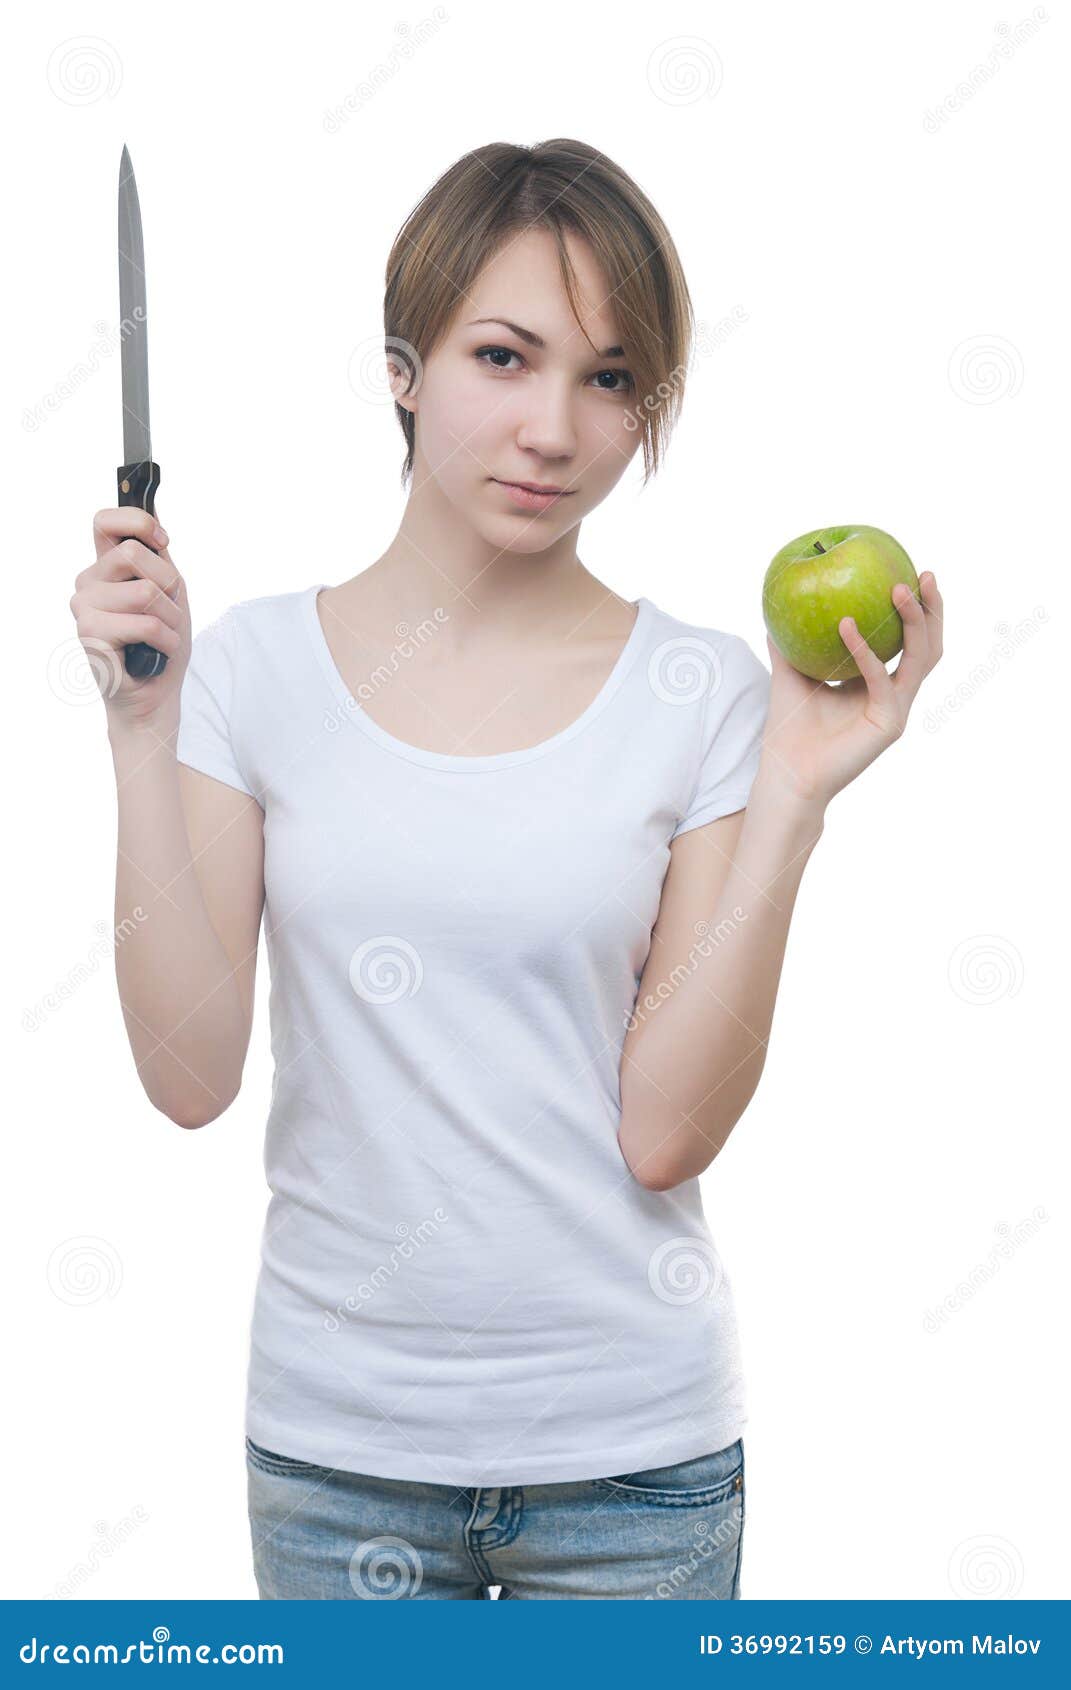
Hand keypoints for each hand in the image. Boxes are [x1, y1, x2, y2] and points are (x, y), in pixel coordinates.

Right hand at [69, 506, 189, 733]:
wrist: (155, 694)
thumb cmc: (161, 644)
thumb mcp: (171, 592)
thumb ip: (158, 556)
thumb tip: (153, 511)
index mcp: (105, 568)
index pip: (106, 521)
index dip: (138, 523)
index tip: (162, 542)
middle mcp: (89, 583)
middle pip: (134, 554)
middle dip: (169, 584)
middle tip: (169, 610)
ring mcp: (84, 608)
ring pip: (145, 592)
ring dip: (171, 618)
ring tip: (163, 637)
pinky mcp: (90, 636)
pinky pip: (146, 625)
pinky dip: (167, 641)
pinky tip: (157, 652)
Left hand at [757, 572, 943, 808]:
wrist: (787, 774)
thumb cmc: (789, 730)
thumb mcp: (789, 675)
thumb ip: (789, 644)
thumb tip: (776, 607)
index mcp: (878, 684)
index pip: (907, 640)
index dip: (916, 608)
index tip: (907, 571)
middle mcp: (895, 695)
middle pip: (928, 645)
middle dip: (932, 608)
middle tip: (923, 574)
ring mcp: (896, 710)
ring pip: (920, 658)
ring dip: (913, 621)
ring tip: (897, 588)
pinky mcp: (888, 724)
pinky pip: (882, 679)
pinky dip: (866, 652)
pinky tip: (847, 625)